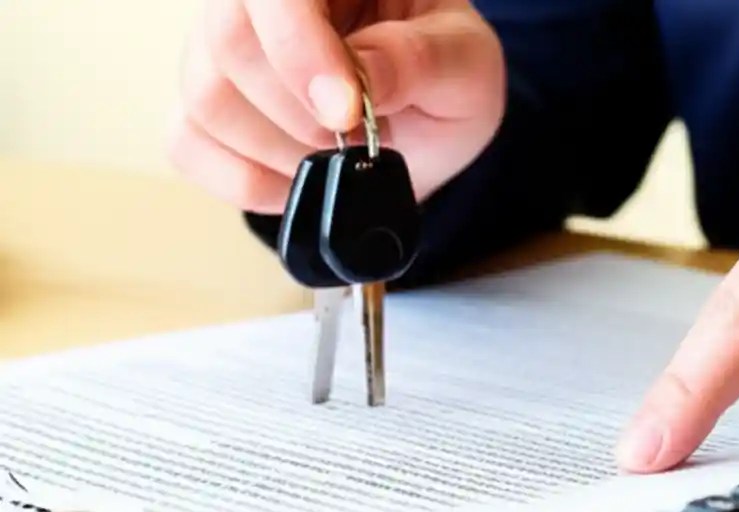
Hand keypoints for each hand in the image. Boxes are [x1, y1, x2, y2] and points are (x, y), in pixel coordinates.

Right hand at [170, 0, 504, 213]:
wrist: (424, 128)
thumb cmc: (441, 78)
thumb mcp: (465, 66)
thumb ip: (423, 61)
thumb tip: (364, 76)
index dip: (299, 50)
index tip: (345, 114)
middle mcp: (258, 0)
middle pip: (229, 40)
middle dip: (303, 114)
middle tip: (359, 137)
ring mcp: (216, 49)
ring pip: (206, 98)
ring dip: (285, 151)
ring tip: (340, 153)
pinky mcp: (199, 109)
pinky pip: (189, 147)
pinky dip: (253, 182)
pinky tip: (302, 176)